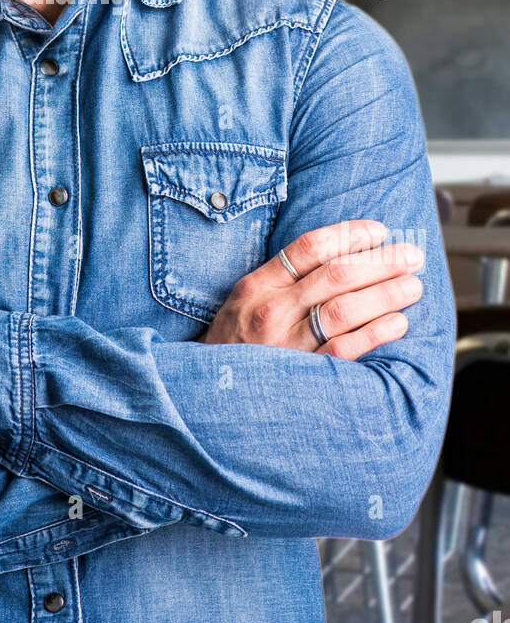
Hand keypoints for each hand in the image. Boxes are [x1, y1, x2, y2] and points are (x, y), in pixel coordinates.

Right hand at [199, 219, 423, 358]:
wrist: (210, 392)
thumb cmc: (236, 340)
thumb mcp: (246, 298)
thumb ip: (284, 277)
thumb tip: (342, 254)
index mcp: (258, 285)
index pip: (309, 247)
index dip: (350, 235)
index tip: (380, 231)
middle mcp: (272, 310)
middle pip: (335, 275)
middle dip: (381, 262)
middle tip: (412, 256)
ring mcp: (286, 344)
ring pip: (344, 310)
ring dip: (385, 294)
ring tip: (412, 286)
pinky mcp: (302, 375)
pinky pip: (344, 350)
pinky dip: (375, 334)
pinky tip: (398, 323)